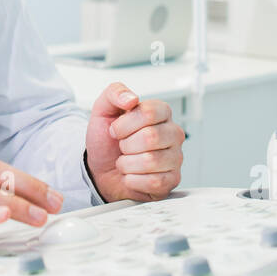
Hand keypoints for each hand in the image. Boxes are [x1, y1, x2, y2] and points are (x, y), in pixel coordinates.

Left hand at [84, 83, 183, 201]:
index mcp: (161, 112)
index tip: (116, 129)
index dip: (125, 124)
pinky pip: (153, 182)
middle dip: (126, 145)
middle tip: (122, 147)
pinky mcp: (172, 180)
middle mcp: (173, 133)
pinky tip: (132, 175)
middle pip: (151, 137)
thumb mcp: (103, 111)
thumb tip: (132, 98)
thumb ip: (115, 93)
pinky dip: (133, 180)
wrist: (101, 170)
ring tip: (126, 161)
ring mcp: (175, 157)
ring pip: (151, 161)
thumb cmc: (107, 141)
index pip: (149, 112)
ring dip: (127, 164)